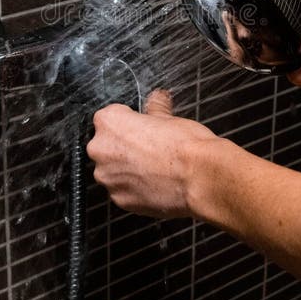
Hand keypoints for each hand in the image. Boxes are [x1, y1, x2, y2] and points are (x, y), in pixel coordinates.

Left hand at [86, 89, 217, 217]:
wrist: (199, 176)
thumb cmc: (184, 145)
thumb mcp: (169, 116)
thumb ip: (155, 107)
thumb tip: (157, 99)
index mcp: (109, 122)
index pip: (109, 118)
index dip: (129, 122)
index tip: (142, 128)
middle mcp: (101, 150)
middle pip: (107, 146)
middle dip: (124, 148)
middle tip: (150, 149)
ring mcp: (108, 178)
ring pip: (113, 171)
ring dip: (128, 170)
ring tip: (154, 168)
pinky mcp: (120, 200)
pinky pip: (123, 191)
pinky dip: (135, 189)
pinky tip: (155, 183)